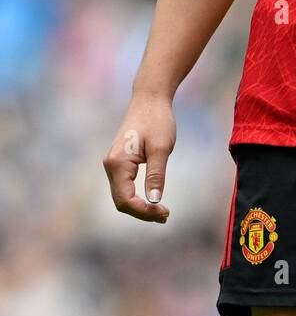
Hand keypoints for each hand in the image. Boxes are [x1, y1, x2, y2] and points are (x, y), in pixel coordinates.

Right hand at [102, 92, 175, 221]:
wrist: (150, 99)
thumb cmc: (157, 120)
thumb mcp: (161, 148)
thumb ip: (156, 175)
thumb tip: (155, 201)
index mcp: (117, 163)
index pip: (125, 200)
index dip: (144, 211)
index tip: (165, 212)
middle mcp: (110, 165)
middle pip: (121, 201)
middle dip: (142, 212)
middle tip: (166, 216)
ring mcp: (113, 164)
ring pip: (122, 196)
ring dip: (140, 207)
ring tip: (162, 212)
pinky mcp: (120, 162)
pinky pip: (124, 187)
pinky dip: (137, 197)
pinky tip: (153, 200)